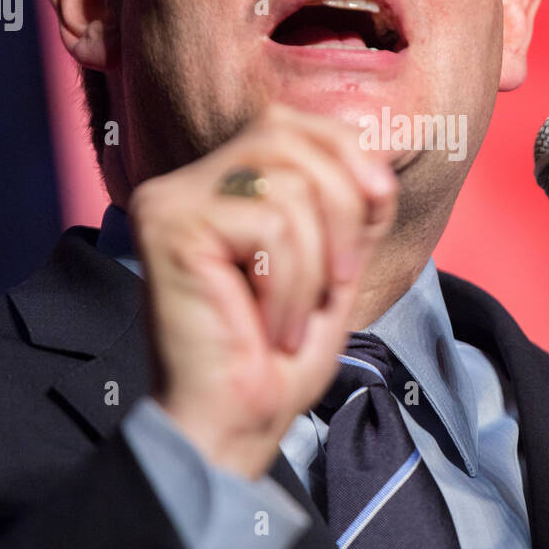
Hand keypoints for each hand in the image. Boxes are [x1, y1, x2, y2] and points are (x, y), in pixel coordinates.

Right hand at [128, 102, 397, 479]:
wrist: (230, 425)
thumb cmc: (277, 358)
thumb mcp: (336, 266)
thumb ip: (353, 207)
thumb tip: (380, 156)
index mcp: (225, 180)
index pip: (299, 123)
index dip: (352, 161)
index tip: (373, 219)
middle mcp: (190, 179)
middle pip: (295, 138)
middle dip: (343, 212)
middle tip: (337, 283)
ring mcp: (173, 198)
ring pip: (289, 186)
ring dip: (316, 266)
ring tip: (292, 318)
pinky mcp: (168, 224)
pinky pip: (269, 225)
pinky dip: (290, 285)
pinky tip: (268, 326)